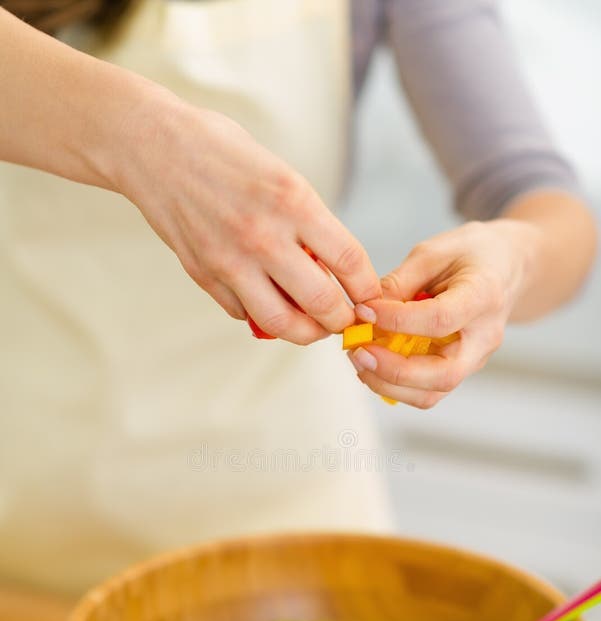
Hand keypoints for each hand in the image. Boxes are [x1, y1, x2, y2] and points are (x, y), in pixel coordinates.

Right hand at [116, 90, 380, 343]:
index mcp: (293, 201)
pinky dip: (259, 315)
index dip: (368, 289)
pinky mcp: (204, 274)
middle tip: (345, 320)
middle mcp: (264, 236)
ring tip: (312, 326)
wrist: (152, 146)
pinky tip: (266, 301)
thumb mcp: (281, 174)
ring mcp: (231, 260)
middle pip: (322, 303)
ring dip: (304, 332)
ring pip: (281, 323)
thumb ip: (309, 221)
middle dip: (342, 320)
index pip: (350, 262)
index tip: (370, 297)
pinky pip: (242, 313)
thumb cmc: (223, 152)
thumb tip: (335, 268)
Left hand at [347, 220, 541, 407]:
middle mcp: (484, 337)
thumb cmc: (472, 254)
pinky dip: (394, 384)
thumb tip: (365, 310)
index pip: (440, 320)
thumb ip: (400, 282)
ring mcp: (475, 359)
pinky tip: (373, 364)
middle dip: (393, 370)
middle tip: (358, 352)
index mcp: (484, 296)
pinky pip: (426, 391)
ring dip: (388, 384)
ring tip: (359, 358)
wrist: (508, 268)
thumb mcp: (434, 252)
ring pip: (432, 393)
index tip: (363, 311)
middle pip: (443, 374)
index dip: (396, 321)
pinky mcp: (460, 369)